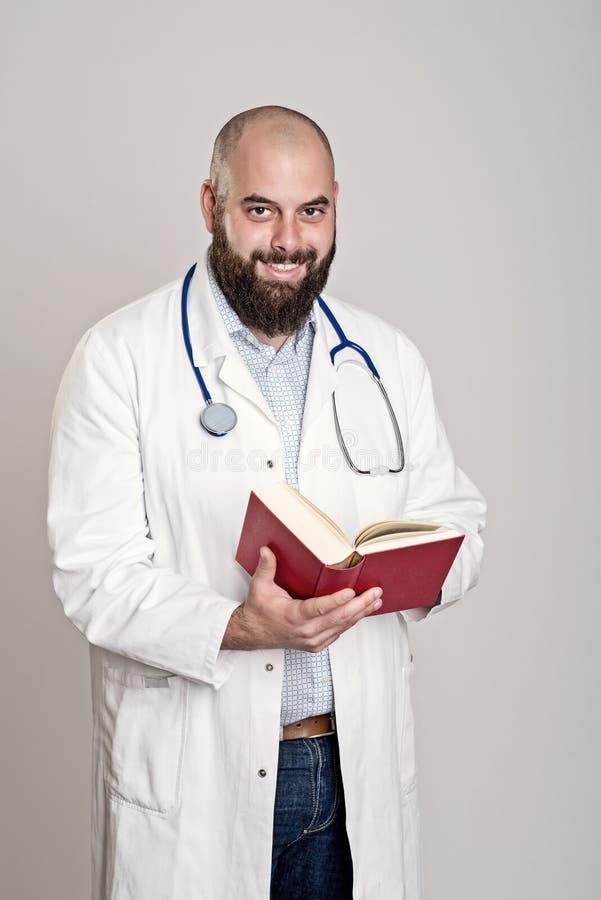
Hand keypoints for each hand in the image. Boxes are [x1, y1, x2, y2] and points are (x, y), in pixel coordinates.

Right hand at [221, 546, 382, 651]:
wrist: (254, 633)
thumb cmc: (259, 612)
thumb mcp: (260, 587)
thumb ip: (266, 567)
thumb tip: (267, 550)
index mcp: (293, 616)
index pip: (319, 609)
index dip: (336, 601)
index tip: (351, 592)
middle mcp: (306, 631)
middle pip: (338, 618)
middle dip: (360, 604)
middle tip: (374, 593)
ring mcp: (313, 640)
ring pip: (342, 626)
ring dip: (361, 613)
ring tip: (375, 601)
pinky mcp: (317, 644)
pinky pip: (339, 632)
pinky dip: (352, 621)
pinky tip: (362, 612)